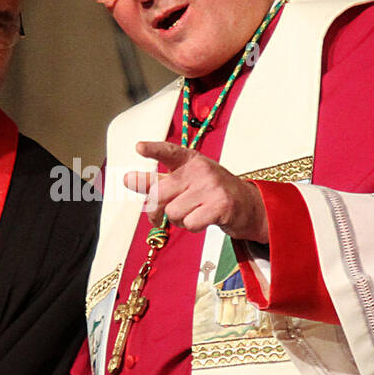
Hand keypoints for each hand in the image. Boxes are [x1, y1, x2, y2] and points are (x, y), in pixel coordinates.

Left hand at [124, 141, 269, 241]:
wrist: (247, 205)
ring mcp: (211, 186)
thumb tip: (126, 179)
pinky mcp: (220, 205)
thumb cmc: (209, 192)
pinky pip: (190, 223)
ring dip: (179, 220)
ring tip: (194, 213)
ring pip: (173, 213)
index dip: (153, 150)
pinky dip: (193, 227)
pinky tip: (205, 219)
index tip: (138, 147)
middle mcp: (200, 170)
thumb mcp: (184, 181)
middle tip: (159, 218)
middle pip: (159, 195)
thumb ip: (156, 181)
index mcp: (189, 160)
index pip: (169, 152)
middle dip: (155, 211)